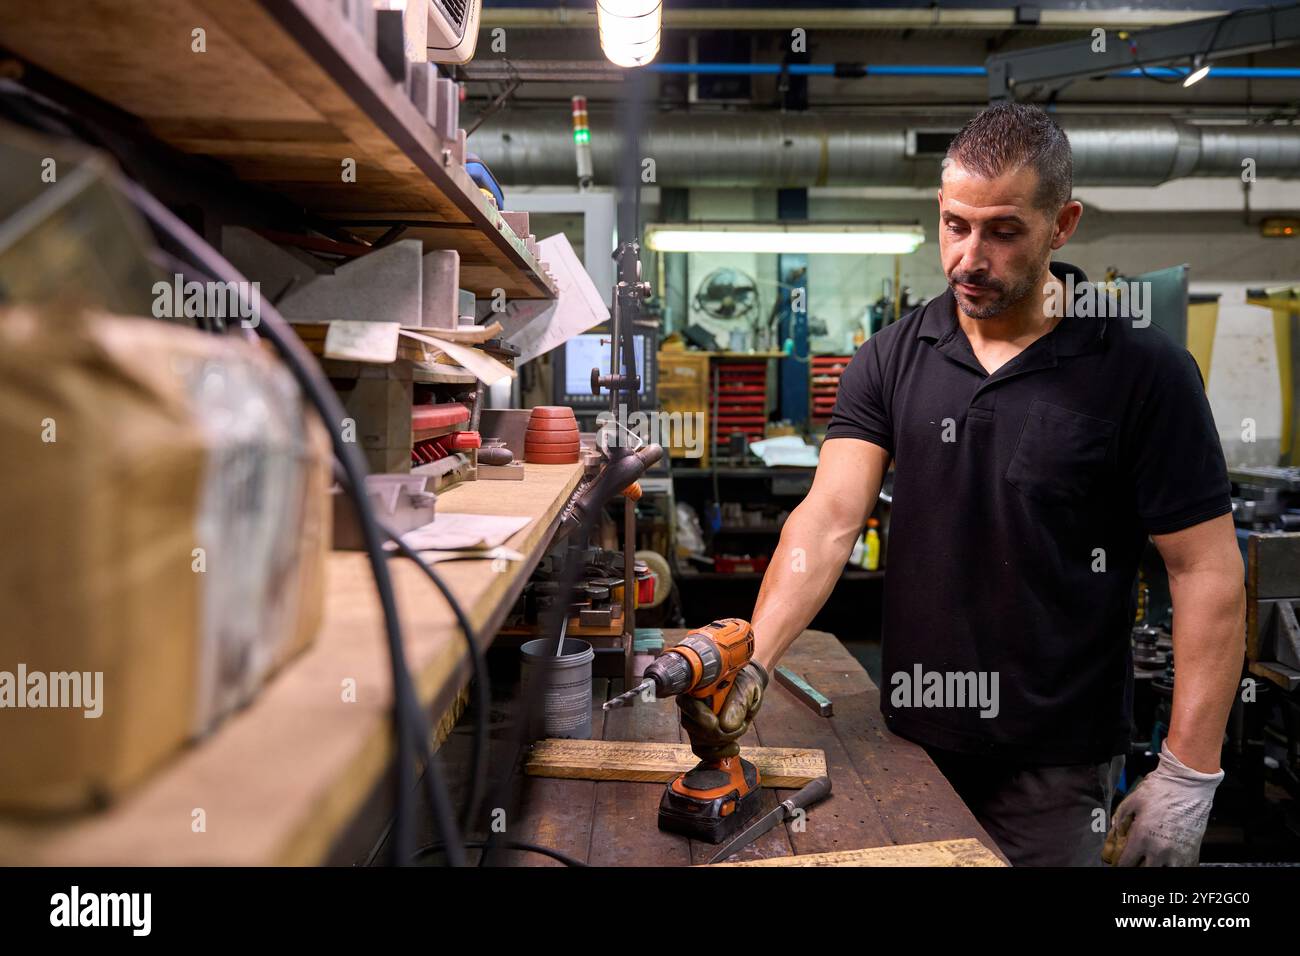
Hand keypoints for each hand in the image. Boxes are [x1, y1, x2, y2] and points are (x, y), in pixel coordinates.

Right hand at [677, 661, 768, 760]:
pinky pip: (702, 751)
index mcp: (696, 687)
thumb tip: (725, 725)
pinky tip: (734, 747)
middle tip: (741, 725)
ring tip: (740, 730)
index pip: (685, 703)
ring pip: (697, 741)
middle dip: (718, 733)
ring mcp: (693, 722)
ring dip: (722, 742)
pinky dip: (719, 753)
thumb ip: (738, 703)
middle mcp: (689, 704)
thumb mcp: (746, 689)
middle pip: (691, 727)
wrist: (746, 689)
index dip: (699, 715)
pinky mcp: (699, 736)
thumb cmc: (744, 684)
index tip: (716, 723)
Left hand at [1102, 741, 1223, 865]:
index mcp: (1142, 838)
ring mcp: (1178, 855)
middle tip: (1136, 860)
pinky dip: (1174, 867)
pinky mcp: (1192, 854)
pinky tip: (1168, 861)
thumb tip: (1114, 829)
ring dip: (1156, 868)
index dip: (1120, 865)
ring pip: (1164, 873)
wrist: (1188, 785)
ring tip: (1153, 860)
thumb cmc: (1160, 790)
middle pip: (1144, 872)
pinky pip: (1183, 870)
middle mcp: (1160, 851)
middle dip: (1137, 868)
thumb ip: (1119, 818)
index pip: (1126, 864)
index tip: (1119, 863)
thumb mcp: (1132, 801)